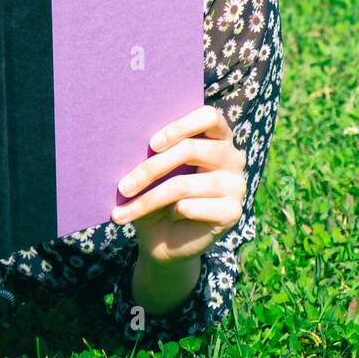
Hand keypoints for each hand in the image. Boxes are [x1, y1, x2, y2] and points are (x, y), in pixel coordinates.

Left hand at [112, 105, 245, 263]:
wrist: (165, 240)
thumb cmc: (158, 196)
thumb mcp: (155, 172)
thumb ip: (155, 153)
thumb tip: (130, 140)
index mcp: (217, 137)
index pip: (209, 116)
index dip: (180, 126)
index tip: (152, 144)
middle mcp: (232, 157)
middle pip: (190, 149)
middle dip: (151, 168)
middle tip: (123, 187)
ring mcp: (236, 185)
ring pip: (184, 184)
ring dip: (148, 199)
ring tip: (123, 211)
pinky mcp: (232, 212)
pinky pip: (192, 207)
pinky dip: (172, 212)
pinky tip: (168, 217)